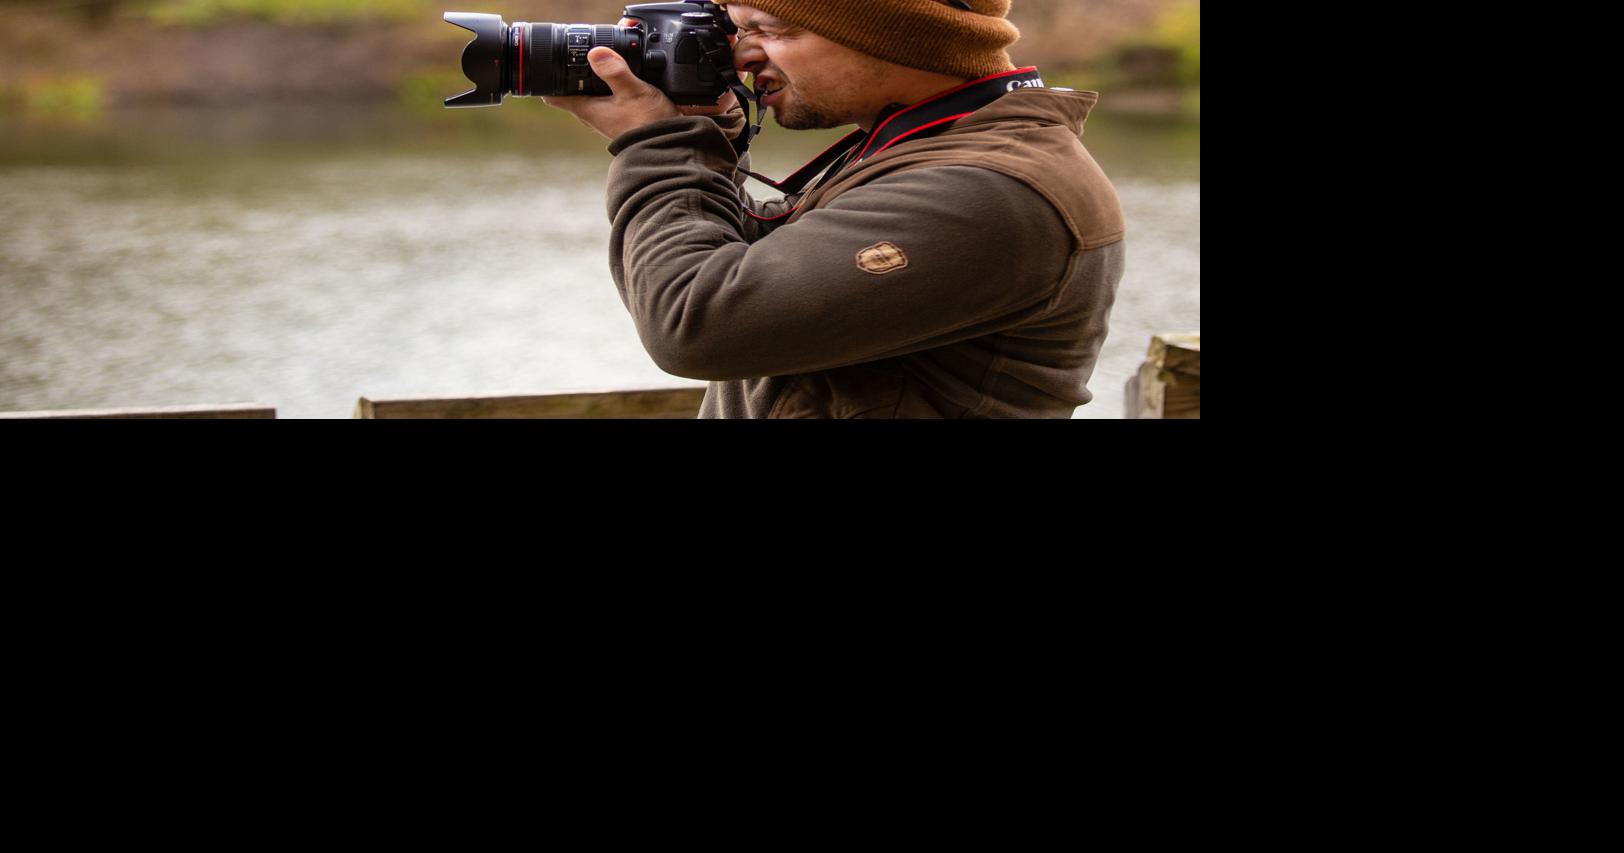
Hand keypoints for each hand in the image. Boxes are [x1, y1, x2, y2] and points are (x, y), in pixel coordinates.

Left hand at [541, 47, 680, 140]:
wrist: (668, 148)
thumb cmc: (648, 126)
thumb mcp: (633, 91)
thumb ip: (615, 71)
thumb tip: (596, 53)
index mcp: (587, 110)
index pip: (554, 97)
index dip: (546, 82)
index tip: (546, 67)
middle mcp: (593, 117)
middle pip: (572, 94)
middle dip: (572, 77)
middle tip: (576, 57)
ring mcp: (607, 120)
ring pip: (590, 98)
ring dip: (592, 83)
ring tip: (600, 64)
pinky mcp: (622, 121)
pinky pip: (608, 102)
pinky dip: (609, 91)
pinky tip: (623, 81)